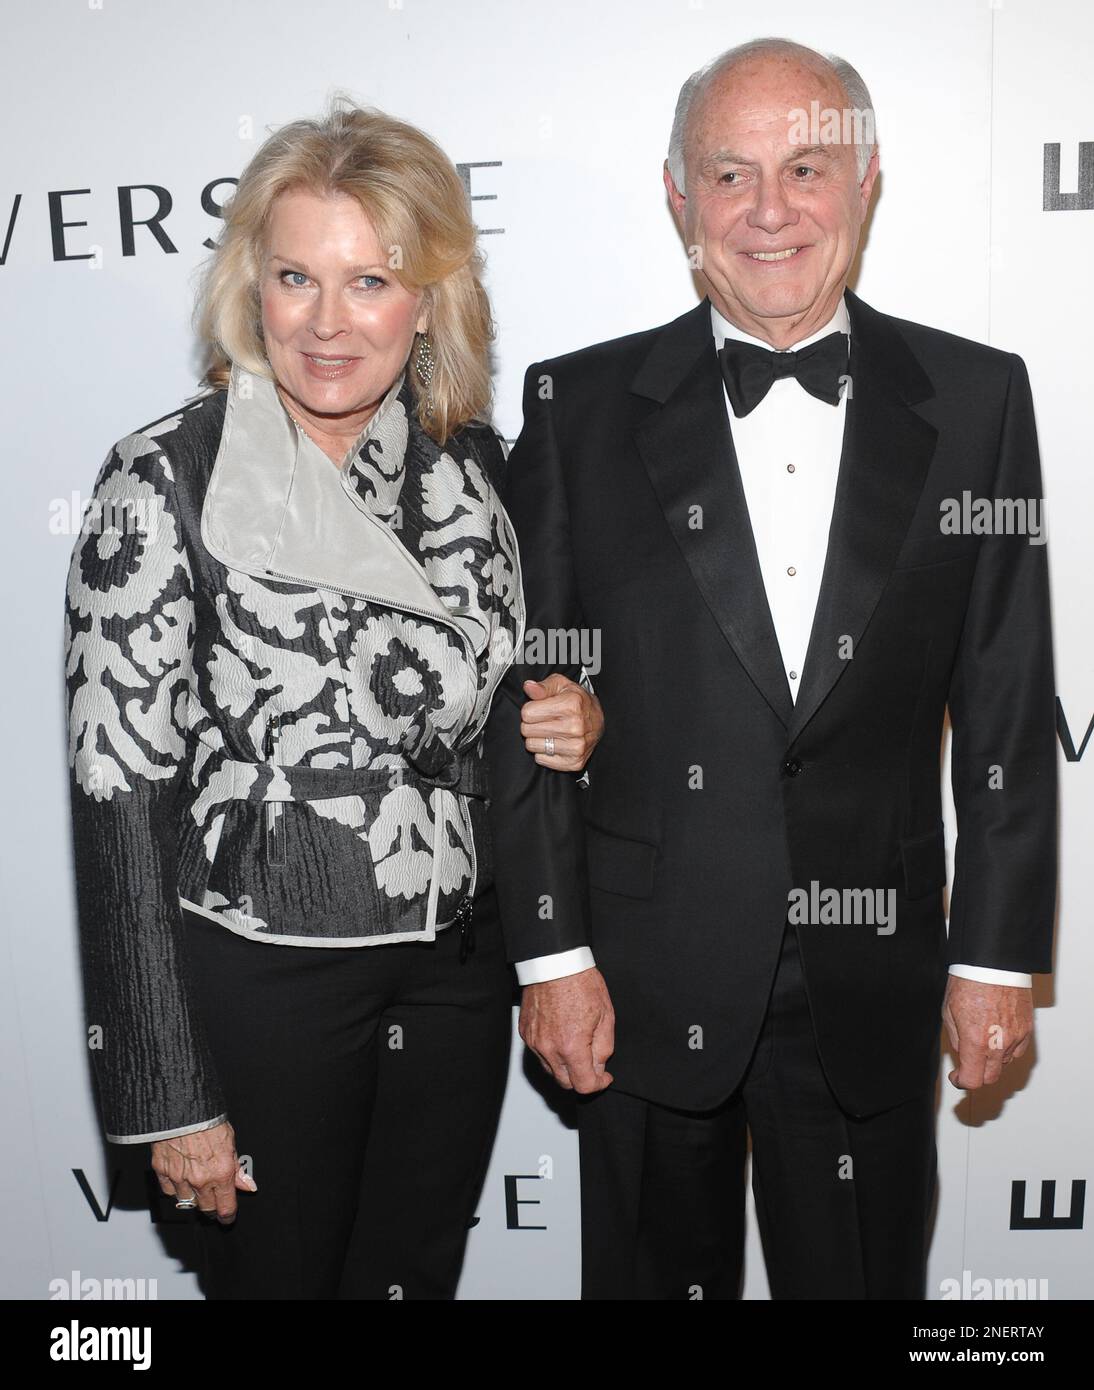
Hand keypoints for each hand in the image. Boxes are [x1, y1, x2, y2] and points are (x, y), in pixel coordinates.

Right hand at [151, 1120, 256, 1223]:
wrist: (180, 1107)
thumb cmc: (207, 1119)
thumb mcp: (230, 1141)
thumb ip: (237, 1167)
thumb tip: (247, 1185)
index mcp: (221, 1173)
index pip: (225, 1207)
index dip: (227, 1216)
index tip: (227, 1217)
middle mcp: (200, 1180)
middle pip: (206, 1208)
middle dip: (212, 1206)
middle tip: (214, 1198)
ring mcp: (179, 1178)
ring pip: (186, 1202)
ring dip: (193, 1197)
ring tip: (197, 1185)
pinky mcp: (162, 1172)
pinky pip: (169, 1191)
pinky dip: (175, 1188)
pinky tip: (181, 1178)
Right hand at [519, 967, 614, 1092]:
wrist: (555, 962)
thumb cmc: (580, 982)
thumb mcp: (606, 1016)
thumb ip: (603, 1049)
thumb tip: (599, 1067)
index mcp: (572, 1046)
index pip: (583, 1085)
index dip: (598, 1084)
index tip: (604, 1076)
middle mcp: (549, 1048)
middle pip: (565, 1083)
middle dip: (581, 1078)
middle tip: (592, 1062)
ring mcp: (534, 1041)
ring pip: (551, 1070)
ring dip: (565, 1066)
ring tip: (577, 1045)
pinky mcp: (525, 1033)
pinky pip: (539, 1053)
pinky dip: (551, 1052)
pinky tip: (561, 1035)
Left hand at [520, 674, 603, 771]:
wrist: (598, 720)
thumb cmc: (578, 702)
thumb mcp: (562, 686)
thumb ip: (543, 686)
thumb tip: (529, 687)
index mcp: (570, 706)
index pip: (527, 713)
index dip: (530, 709)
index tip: (539, 709)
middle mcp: (574, 727)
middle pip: (527, 730)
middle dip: (532, 724)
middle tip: (545, 721)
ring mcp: (575, 746)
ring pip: (532, 746)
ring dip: (537, 739)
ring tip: (550, 732)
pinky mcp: (573, 762)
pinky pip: (541, 759)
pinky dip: (545, 752)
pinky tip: (555, 743)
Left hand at [942, 977, 1033, 1089]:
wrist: (993, 963)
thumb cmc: (969, 981)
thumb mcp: (949, 1011)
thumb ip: (957, 1039)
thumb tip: (962, 1053)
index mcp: (976, 1041)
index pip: (972, 1079)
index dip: (961, 1082)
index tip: (957, 1077)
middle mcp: (999, 1043)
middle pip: (990, 1077)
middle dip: (977, 1074)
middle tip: (967, 1065)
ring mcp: (1016, 1037)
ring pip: (1004, 1063)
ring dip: (992, 1060)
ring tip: (982, 1041)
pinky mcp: (1028, 1029)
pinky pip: (1018, 1050)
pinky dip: (1007, 1049)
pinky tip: (997, 1037)